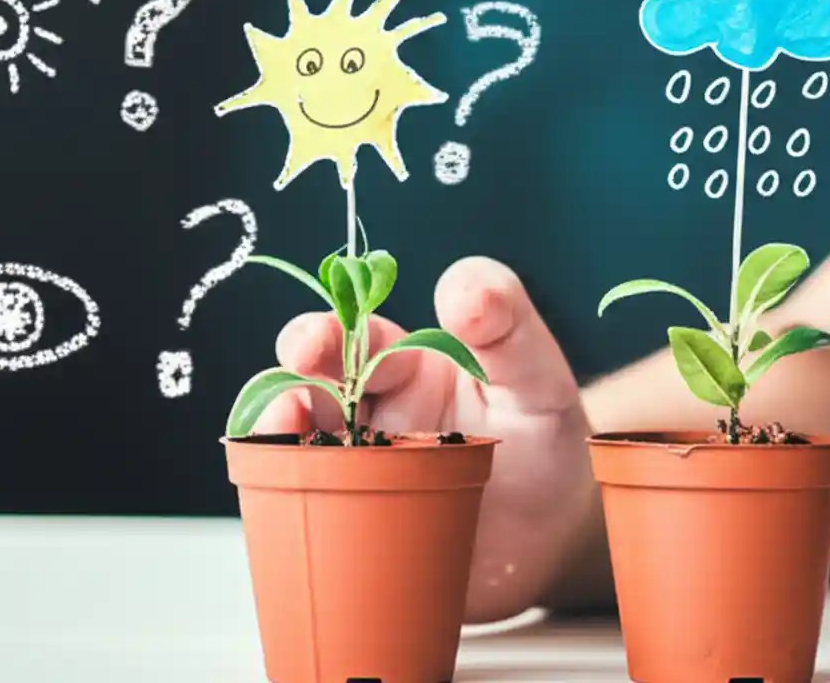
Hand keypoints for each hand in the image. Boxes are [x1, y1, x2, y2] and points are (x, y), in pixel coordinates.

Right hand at [254, 257, 595, 622]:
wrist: (554, 542)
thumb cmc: (545, 448)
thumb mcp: (538, 381)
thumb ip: (508, 327)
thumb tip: (462, 288)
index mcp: (405, 366)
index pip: (352, 338)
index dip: (324, 335)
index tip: (313, 345)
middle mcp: (369, 413)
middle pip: (307, 387)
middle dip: (284, 385)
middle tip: (289, 402)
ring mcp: (355, 471)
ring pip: (294, 445)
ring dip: (275, 441)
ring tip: (283, 443)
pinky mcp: (351, 522)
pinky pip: (302, 506)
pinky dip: (284, 501)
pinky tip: (293, 503)